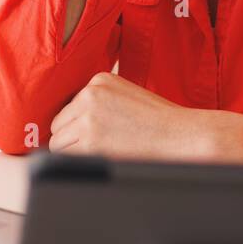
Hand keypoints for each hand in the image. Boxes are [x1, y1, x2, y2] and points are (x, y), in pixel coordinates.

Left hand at [48, 72, 242, 163]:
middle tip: (98, 149)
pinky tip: (104, 159)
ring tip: (104, 154)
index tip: (91, 136)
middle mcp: (89, 94)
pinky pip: (67, 157)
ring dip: (75, 153)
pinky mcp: (90, 139)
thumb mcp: (127, 97)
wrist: (183, 135)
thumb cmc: (161, 122)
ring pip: (59, 143)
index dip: (76, 126)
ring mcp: (87, 116)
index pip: (68, 107)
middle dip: (72, 140)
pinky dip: (80, 163)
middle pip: (59, 125)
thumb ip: (99, 103)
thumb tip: (70, 124)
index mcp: (99, 80)